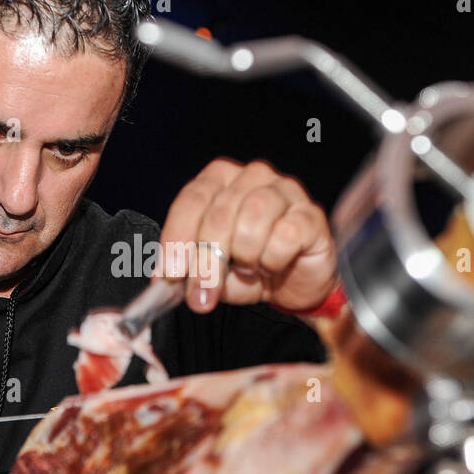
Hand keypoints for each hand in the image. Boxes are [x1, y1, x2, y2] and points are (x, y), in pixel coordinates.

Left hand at [158, 158, 337, 313]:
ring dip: (244, 257)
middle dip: (206, 263)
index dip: (178, 237)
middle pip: (219, 215)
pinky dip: (272, 259)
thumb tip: (164, 280)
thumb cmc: (250, 268)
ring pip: (252, 219)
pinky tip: (272, 266)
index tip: (170, 273)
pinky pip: (284, 235)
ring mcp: (284, 190)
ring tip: (248, 270)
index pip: (192, 200)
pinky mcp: (309, 213)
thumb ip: (188, 270)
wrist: (294, 284)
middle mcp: (251, 176)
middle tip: (202, 297)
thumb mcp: (211, 272)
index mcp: (220, 179)